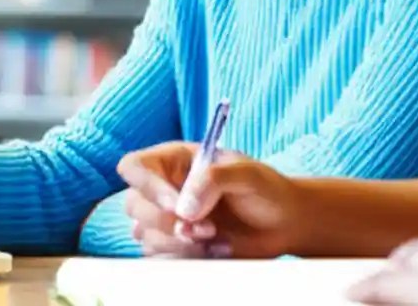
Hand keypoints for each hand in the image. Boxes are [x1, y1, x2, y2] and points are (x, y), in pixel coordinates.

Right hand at [116, 141, 301, 257]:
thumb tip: (183, 208)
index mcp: (174, 161)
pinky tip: (213, 250)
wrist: (284, 223)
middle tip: (206, 228)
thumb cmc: (266, 189)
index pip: (134, 167)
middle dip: (167, 222)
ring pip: (144, 234)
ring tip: (215, 238)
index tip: (176, 205)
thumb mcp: (247, 173)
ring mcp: (167, 218)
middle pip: (134, 204)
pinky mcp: (174, 245)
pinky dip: (184, 257)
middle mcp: (164, 188)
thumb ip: (213, 179)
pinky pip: (158, 256)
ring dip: (178, 242)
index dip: (146, 186)